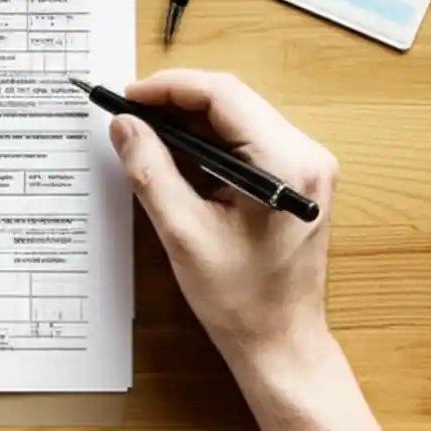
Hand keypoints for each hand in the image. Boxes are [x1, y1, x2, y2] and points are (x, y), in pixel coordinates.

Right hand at [109, 69, 375, 430]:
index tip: (129, 96)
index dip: (169, 88)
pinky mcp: (294, 178)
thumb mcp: (183, 232)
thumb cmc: (241, 300)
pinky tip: (174, 154)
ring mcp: (305, 165)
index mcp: (287, 164)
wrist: (280, 342)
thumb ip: (150, 170)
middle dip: (176, 101)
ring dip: (189, 120)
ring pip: (237, 116)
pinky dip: (207, 140)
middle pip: (232, 100)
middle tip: (129, 114)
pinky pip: (246, 139)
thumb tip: (125, 125)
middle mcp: (305, 155)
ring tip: (144, 133)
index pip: (223, 96)